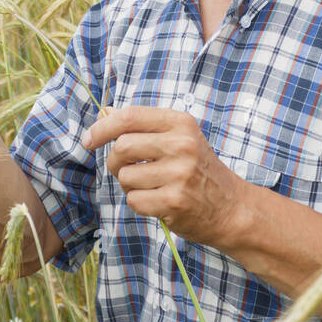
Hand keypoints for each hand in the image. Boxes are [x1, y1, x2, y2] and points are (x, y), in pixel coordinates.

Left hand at [81, 106, 247, 249]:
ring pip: (125, 177)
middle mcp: (181, 144)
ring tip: (152, 187)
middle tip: (125, 170)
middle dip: (114, 162)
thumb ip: (143, 126)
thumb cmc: (199, 171)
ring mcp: (179, 173)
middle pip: (121, 147)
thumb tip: (106, 113)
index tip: (89, 140)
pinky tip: (158, 202)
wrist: (232, 208)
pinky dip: (140, 204)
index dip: (101, 128)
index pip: (129, 117)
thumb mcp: (179, 138)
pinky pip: (134, 200)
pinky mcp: (175, 201)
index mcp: (180, 123)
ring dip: (130, 186)